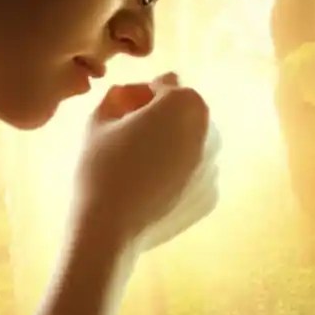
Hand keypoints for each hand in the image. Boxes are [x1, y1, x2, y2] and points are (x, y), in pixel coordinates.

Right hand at [72, 73, 219, 253]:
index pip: (164, 86)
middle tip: (126, 135)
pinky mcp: (210, 196)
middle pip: (182, 115)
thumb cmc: (102, 166)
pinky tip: (149, 186)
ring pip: (190, 145)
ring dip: (169, 145)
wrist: (110, 228)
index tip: (118, 111)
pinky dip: (177, 174)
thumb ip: (122, 94)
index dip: (137, 94)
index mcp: (186, 103)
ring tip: (136, 163)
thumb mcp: (100, 119)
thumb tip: (131, 92)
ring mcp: (214, 167)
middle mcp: (210, 131)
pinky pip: (193, 174)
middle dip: (158, 118)